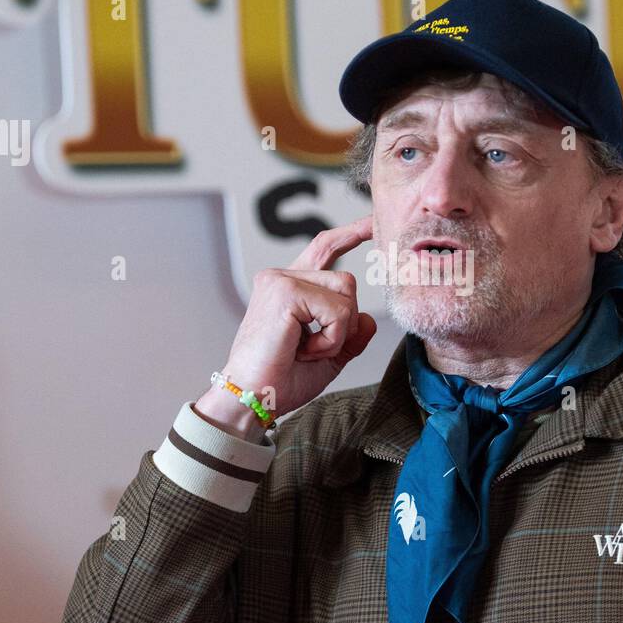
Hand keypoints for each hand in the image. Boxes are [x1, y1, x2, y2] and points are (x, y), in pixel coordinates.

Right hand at [201, 215, 377, 430]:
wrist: (252, 399)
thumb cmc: (281, 380)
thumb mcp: (329, 355)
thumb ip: (351, 333)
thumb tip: (367, 317)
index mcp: (290, 287)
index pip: (324, 247)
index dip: (350, 234)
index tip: (371, 222)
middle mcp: (282, 276)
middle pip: (347, 281)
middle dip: (345, 322)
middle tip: (315, 349)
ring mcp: (281, 280)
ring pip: (346, 294)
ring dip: (338, 332)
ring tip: (307, 350)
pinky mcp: (285, 291)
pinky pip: (338, 311)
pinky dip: (331, 338)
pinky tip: (304, 350)